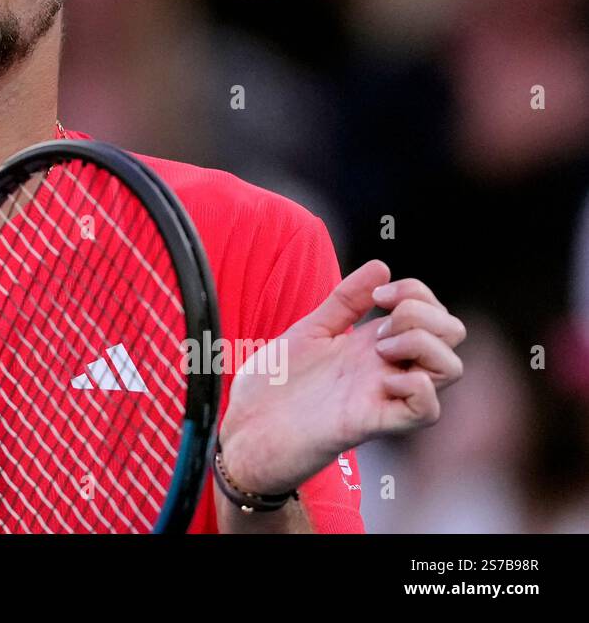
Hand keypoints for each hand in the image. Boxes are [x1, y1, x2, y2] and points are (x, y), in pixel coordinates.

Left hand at [216, 260, 465, 494]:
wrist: (245, 430)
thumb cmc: (274, 387)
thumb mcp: (310, 330)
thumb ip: (345, 301)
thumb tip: (383, 266)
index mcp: (373, 345)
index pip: (431, 312)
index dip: (417, 292)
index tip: (379, 295)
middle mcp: (386, 369)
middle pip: (452, 334)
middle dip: (423, 314)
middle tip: (379, 325)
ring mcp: (383, 395)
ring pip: (451, 368)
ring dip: (422, 344)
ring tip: (379, 348)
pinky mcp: (371, 423)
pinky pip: (427, 410)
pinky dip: (418, 387)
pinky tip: (384, 380)